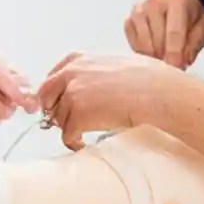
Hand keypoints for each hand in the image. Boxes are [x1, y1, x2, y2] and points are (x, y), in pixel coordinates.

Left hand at [38, 52, 180, 150]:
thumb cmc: (148, 79)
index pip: (53, 75)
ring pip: (58, 118)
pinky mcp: (77, 115)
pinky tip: (83, 144)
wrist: (157, 92)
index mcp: (80, 58)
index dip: (56, 92)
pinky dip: (73, 143)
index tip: (59, 103)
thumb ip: (95, 71)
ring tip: (84, 133)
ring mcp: (72, 93)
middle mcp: (71, 73)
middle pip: (46, 96)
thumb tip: (91, 87)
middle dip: (53, 110)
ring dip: (69, 128)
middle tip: (66, 122)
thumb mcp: (115, 62)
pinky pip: (66, 136)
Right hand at [125, 0, 203, 68]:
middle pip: (158, 41)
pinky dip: (145, 53)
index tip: (177, 68)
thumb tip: (181, 62)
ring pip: (144, 46)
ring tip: (166, 52)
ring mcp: (138, 11)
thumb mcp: (203, 25)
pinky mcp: (128, 20)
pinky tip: (155, 48)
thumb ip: (195, 43)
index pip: (174, 32)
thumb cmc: (190, 12)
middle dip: (167, 57)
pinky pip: (135, 46)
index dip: (175, 53)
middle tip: (177, 60)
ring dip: (156, 56)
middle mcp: (154, 2)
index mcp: (177, 0)